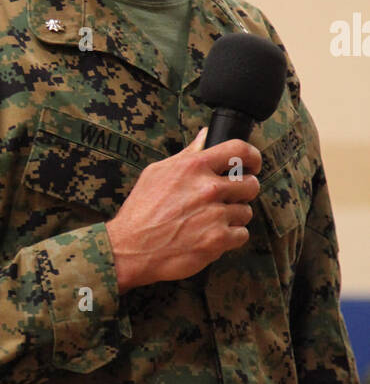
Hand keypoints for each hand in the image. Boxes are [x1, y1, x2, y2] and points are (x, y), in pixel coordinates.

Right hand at [105, 128, 261, 291]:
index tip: (252, 165)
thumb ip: (187, 154)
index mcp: (194, 166)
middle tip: (228, 199)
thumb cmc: (141, 210)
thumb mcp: (157, 172)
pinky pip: (241, 234)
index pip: (239, 150)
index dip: (253, 157)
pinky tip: (210, 236)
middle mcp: (207, 188)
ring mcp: (215, 215)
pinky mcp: (218, 240)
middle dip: (243, 192)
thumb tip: (206, 135)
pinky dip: (230, 238)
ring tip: (211, 221)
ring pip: (245, 212)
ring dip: (233, 217)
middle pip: (250, 184)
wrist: (130, 248)